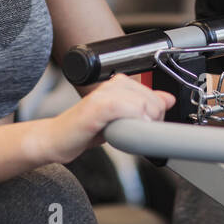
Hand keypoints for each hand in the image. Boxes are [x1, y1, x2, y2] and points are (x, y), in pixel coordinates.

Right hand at [43, 74, 175, 163]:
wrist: (56, 140)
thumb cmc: (84, 130)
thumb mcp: (120, 118)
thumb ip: (143, 106)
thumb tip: (168, 99)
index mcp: (119, 84)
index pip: (156, 96)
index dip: (157, 115)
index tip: (145, 127)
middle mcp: (112, 85)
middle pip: (153, 100)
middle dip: (152, 121)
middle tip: (134, 133)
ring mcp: (103, 94)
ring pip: (142, 103)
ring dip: (141, 123)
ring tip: (126, 134)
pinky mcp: (95, 106)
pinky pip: (122, 108)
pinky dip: (130, 120)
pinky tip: (123, 131)